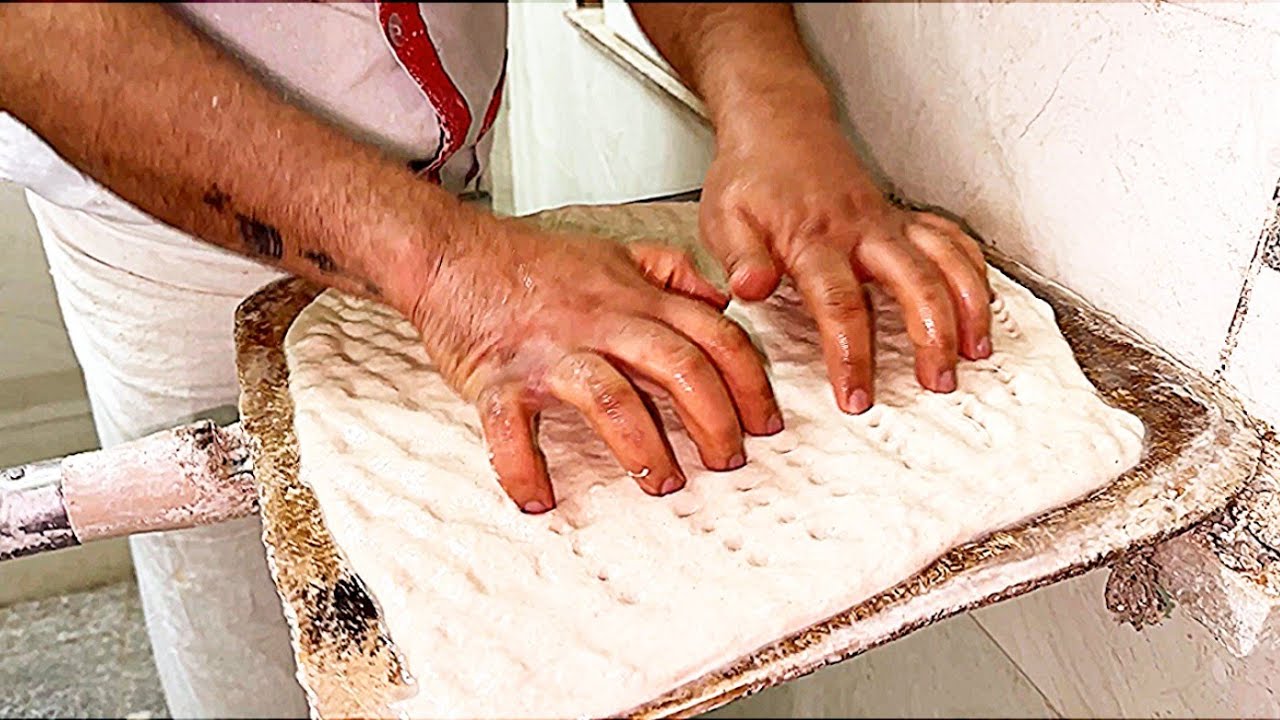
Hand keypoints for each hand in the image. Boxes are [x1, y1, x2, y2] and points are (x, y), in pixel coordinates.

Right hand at [401, 225, 780, 512]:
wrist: (449, 254)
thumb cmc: (529, 261)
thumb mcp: (612, 250)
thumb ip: (670, 272)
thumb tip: (721, 301)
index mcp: (633, 298)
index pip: (713, 335)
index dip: (749, 381)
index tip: (766, 422)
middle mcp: (600, 323)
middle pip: (678, 368)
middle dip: (714, 421)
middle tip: (728, 462)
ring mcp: (550, 353)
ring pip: (611, 399)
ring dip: (643, 450)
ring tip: (662, 484)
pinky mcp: (498, 379)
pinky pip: (512, 430)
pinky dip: (524, 469)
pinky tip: (540, 500)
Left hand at [701, 120, 991, 413]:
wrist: (776, 125)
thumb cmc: (751, 178)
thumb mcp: (724, 218)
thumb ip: (739, 257)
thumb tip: (751, 288)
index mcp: (815, 240)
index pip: (840, 304)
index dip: (853, 355)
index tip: (857, 397)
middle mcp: (862, 230)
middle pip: (915, 282)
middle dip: (933, 336)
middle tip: (938, 382)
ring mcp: (889, 222)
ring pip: (946, 259)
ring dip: (968, 306)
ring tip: (977, 351)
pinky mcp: (903, 217)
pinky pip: (951, 239)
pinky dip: (974, 269)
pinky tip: (983, 304)